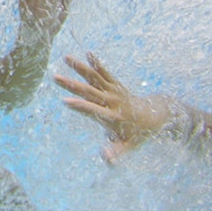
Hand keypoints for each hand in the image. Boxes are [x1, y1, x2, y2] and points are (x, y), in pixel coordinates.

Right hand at [53, 53, 169, 162]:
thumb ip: (116, 152)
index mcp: (113, 117)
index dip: (80, 106)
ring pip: (95, 78)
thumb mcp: (129, 147)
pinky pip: (105, 73)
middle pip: (89, 91)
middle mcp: (113, 102)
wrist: (156, 117)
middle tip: (55, 77)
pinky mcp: (116, 85)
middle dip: (71, 84)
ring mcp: (114, 91)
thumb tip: (104, 157)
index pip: (93, 110)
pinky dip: (97, 63)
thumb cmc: (138, 134)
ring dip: (80, 67)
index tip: (65, 101)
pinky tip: (88, 53)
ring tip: (66, 57)